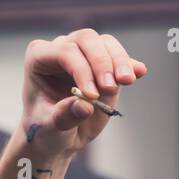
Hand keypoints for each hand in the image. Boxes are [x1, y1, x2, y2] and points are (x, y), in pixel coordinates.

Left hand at [19, 29, 146, 159]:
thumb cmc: (46, 129)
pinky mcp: (103, 64)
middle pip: (87, 40)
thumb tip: (84, 106)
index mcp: (39, 57)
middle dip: (101, 62)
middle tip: (110, 88)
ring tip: (127, 82)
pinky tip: (139, 72)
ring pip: (106, 44)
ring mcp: (84, 53)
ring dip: (119, 61)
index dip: (81, 70)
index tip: (91, 95)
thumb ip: (64, 116)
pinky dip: (130, 65)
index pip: (65, 52)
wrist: (58, 137)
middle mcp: (61, 48)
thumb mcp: (49, 128)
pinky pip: (119, 57)